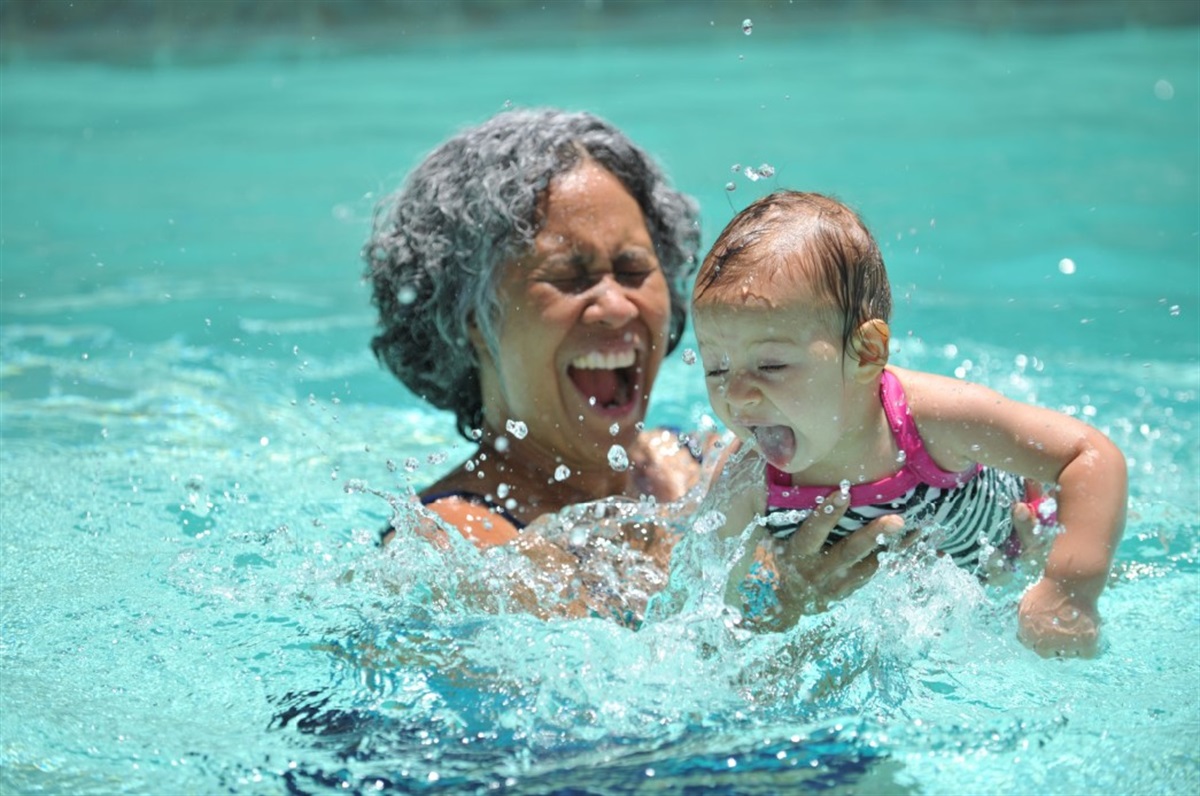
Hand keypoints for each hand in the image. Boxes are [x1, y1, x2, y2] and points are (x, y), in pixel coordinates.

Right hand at [771, 489, 906, 619]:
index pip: (813, 532)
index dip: (827, 513)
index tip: (844, 492)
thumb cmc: (780, 560)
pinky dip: (891, 558)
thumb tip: (795, 483)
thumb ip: (787, 518)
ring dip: (893, 547)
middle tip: (897, 521)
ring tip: (916, 530)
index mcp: (798, 554)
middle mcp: (819, 571)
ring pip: (868, 565)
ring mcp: (836, 584)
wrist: (783, 603)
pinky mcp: (849, 590)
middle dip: (873, 534)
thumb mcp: (776, 541)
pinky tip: (910, 543)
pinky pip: (872, 573)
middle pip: (849, 551)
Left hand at [1017, 576, 1100, 657]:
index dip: (1038, 638)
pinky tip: (1085, 633)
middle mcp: (1045, 643)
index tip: (1045, 631)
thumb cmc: (1048, 590)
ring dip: (1070, 645)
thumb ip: (1024, 622)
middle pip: (1046, 653)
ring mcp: (1066, 643)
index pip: (1030, 646)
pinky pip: (1086, 654)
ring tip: (1073, 626)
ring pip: (1067, 654)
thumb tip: (1021, 637)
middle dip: (1051, 644)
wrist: (1070, 581)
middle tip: (1059, 631)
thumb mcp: (1027, 604)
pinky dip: (1087, 647)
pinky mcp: (1087, 642)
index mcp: (1028, 634)